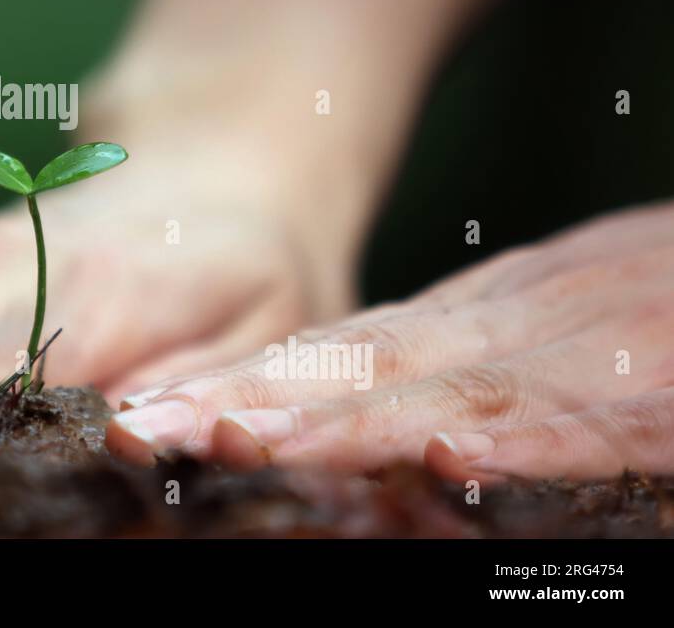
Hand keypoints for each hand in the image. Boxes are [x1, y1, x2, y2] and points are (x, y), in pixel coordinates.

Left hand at [108, 200, 673, 482]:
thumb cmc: (654, 310)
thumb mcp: (541, 324)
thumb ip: (455, 365)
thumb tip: (365, 412)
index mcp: (473, 314)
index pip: (334, 351)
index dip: (238, 384)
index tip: (147, 414)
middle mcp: (512, 323)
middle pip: (360, 366)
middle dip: (245, 402)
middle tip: (142, 432)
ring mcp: (587, 350)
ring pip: (447, 386)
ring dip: (337, 419)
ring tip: (233, 436)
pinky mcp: (664, 394)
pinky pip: (588, 418)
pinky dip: (518, 434)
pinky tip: (448, 452)